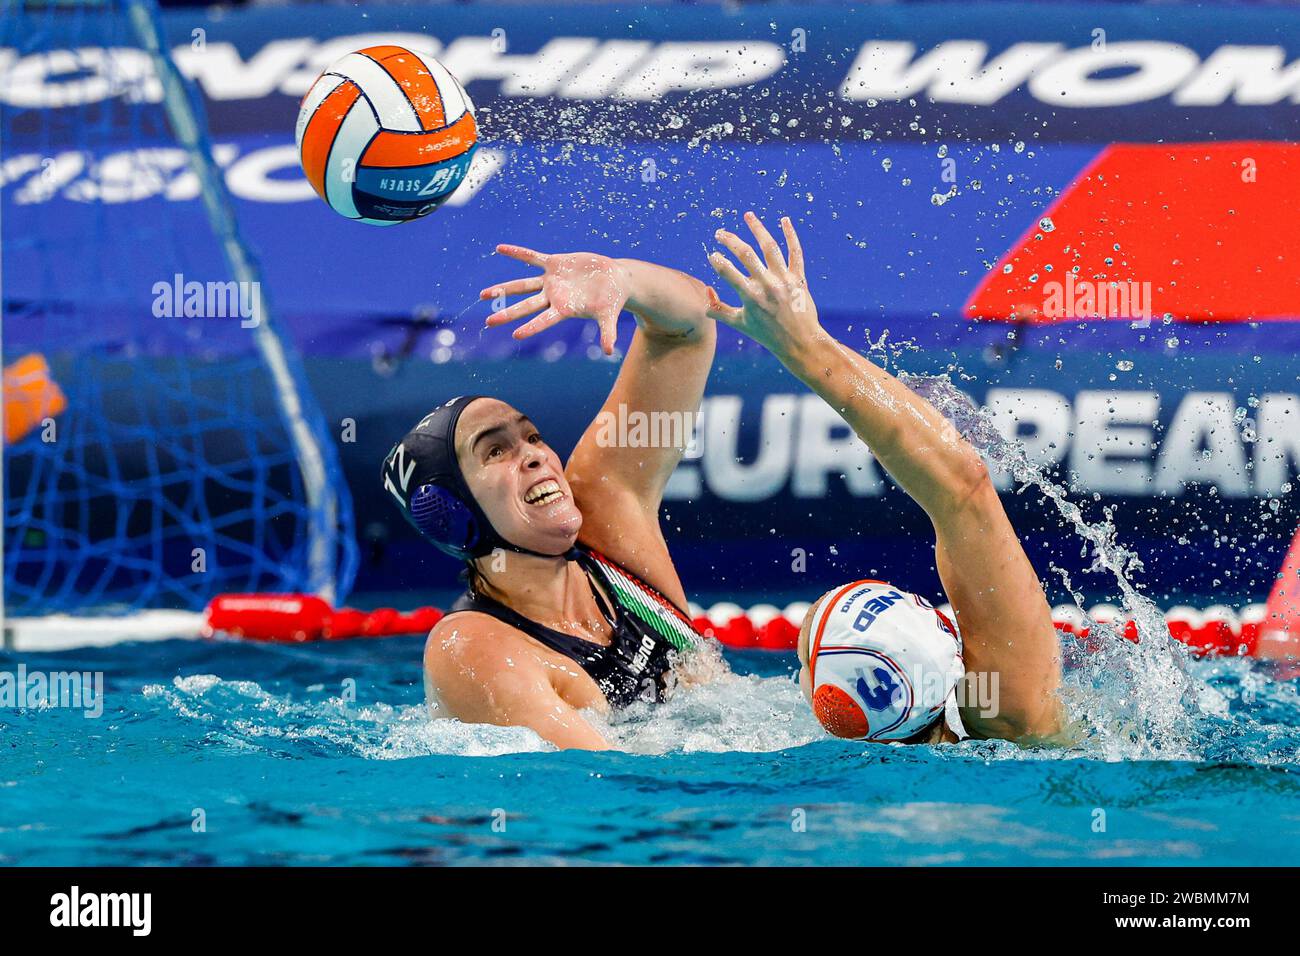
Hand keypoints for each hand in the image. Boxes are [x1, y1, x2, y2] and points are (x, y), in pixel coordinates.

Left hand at [481, 245, 629, 354]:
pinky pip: (531, 257)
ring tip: (482, 295)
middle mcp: (553, 296)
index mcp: (564, 310)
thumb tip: (610, 352)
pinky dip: (517, 253)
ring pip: (523, 285)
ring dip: (504, 289)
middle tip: (489, 321)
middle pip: (526, 306)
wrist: (614, 279)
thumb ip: (608, 332)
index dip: (532, 327)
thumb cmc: (611, 301)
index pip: (544, 320)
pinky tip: (499, 249)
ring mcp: (551, 281)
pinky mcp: (554, 264)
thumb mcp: (608, 316)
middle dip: (507, 313)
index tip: (516, 335)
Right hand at [705, 212, 821, 359]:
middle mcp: (767, 285)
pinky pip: (795, 252)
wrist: (799, 341)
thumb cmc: (767, 334)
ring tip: (748, 215)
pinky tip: (783, 220)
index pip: (728, 272)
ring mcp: (784, 279)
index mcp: (750, 296)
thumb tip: (705, 296)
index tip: (712, 255)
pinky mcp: (799, 277)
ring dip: (758, 228)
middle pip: (746, 254)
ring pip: (770, 247)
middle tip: (720, 233)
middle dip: (730, 240)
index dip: (717, 261)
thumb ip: (720, 310)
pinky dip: (790, 235)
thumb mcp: (740, 324)